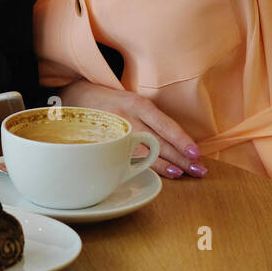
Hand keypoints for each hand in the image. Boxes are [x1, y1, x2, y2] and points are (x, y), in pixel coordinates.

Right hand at [58, 79, 204, 178]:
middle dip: (181, 158)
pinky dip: (143, 168)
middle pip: (158, 142)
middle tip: (199, 170)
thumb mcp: (130, 101)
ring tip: (182, 174)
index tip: (196, 153)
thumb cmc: (109, 101)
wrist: (72, 96)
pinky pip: (124, 160)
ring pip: (143, 154)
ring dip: (165, 166)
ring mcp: (112, 133)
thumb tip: (179, 142)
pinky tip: (153, 174)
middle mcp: (126, 117)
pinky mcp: (102, 145)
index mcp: (136, 103)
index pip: (164, 124)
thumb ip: (150, 118)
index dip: (181, 140)